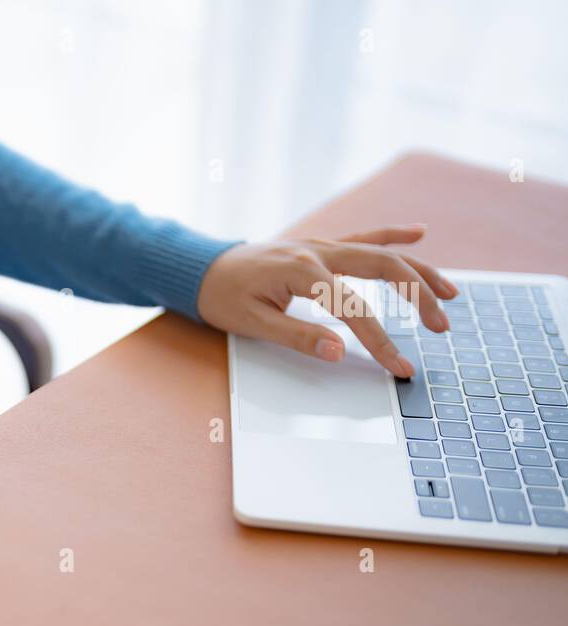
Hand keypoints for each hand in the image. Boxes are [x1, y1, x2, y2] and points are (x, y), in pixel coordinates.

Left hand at [196, 224, 457, 376]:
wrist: (201, 269)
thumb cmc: (223, 297)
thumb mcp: (253, 324)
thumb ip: (298, 336)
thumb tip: (340, 352)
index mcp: (301, 272)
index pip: (354, 310)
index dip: (381, 341)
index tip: (400, 366)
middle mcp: (317, 251)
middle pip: (383, 268)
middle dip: (418, 296)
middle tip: (442, 327)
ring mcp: (320, 244)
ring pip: (380, 252)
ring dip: (418, 270)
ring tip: (449, 294)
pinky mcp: (318, 245)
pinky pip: (362, 236)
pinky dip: (391, 235)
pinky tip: (419, 234)